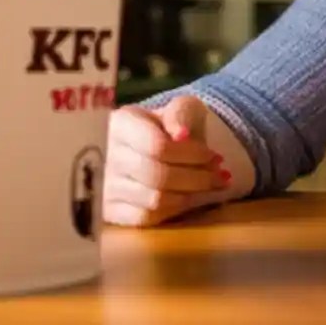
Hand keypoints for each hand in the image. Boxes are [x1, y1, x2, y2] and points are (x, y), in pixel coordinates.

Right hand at [102, 96, 229, 226]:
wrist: (152, 146)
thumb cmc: (168, 126)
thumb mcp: (180, 108)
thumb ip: (180, 114)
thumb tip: (181, 135)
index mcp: (120, 123)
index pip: (157, 146)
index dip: (192, 155)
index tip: (214, 156)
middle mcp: (104, 154)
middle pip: (158, 176)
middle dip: (198, 178)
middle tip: (221, 175)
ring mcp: (103, 185)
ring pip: (155, 200)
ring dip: (192, 195)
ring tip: (212, 186)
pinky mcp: (108, 211)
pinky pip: (146, 218)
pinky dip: (174, 210)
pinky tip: (188, 199)